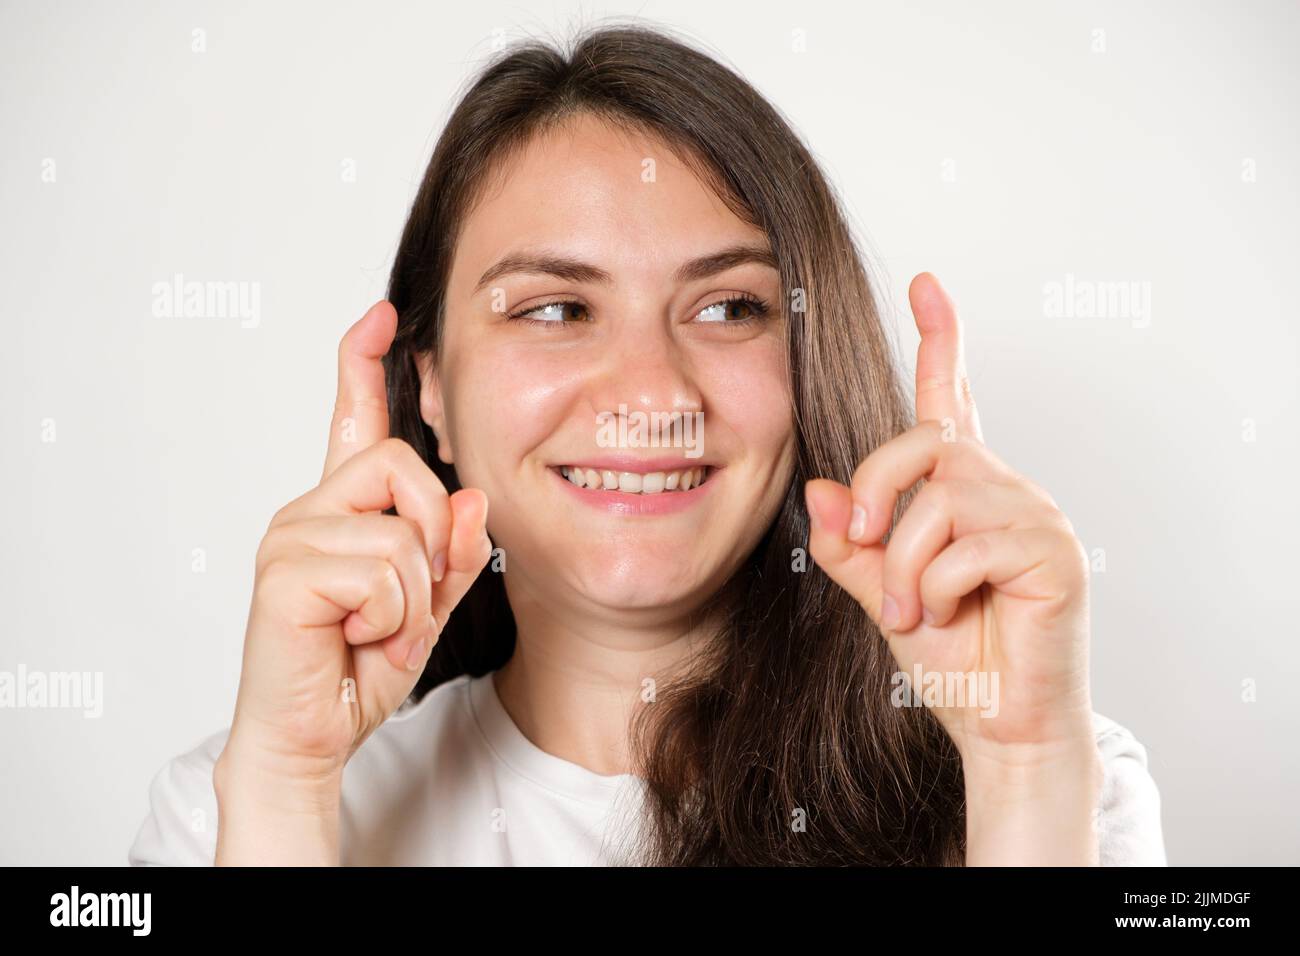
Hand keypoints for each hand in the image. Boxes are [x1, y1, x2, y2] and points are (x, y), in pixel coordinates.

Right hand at [218, 301, 491, 794]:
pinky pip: (382, 572)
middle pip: (404, 466)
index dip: (363, 364)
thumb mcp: (429, 607)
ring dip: (414, 600)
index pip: (352, 420)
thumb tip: (474, 498)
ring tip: (379, 632)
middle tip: (413, 599)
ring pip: (402, 533)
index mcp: (342, 511)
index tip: (380, 316)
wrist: (314, 735)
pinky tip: (358, 640)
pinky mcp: (285, 572)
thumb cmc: (361, 669)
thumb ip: (453, 553)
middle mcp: (309, 511)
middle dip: (435, 537)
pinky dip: (393, 620)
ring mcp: (291, 536)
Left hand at [805, 274, 1094, 765]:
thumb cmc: (949, 656)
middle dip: (879, 493)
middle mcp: (1004, 489)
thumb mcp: (881, 593)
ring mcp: (1035, 516)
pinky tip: (950, 616)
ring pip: (939, 501)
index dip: (940, 342)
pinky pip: (969, 544)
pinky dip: (938, 587)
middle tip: (870, 552)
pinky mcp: (1055, 553)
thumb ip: (851, 544)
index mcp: (963, 492)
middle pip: (925, 442)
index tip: (926, 283)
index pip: (951, 402)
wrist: (998, 725)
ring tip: (914, 611)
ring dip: (906, 565)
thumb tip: (820, 489)